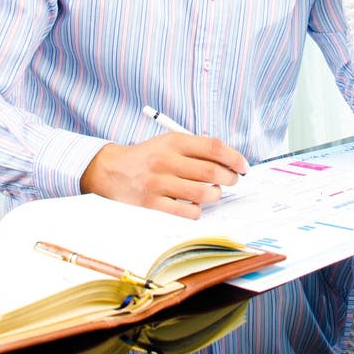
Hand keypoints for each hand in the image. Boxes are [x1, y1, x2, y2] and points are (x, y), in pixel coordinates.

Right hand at [80, 133, 248, 218]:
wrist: (111, 171)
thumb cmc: (148, 157)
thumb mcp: (168, 142)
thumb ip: (196, 148)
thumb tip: (229, 160)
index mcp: (174, 141)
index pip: (214, 147)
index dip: (234, 157)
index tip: (243, 166)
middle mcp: (166, 160)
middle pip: (212, 171)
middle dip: (230, 178)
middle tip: (233, 180)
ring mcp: (158, 183)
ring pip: (203, 193)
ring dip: (216, 195)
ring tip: (214, 193)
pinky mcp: (152, 204)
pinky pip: (187, 212)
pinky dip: (197, 210)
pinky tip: (195, 205)